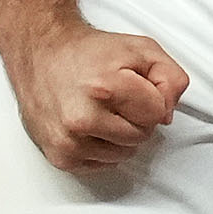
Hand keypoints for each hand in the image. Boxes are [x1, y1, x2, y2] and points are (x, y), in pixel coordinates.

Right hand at [0, 0, 188, 172]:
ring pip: (124, 153)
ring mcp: (69, 141)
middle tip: (117, 97)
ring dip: (120, 135)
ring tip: (102, 109)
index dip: (153, 98)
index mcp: (105, 87)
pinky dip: (102, 147)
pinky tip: (90, 124)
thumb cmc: (90, 53)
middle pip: (141, 135)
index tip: (136, 86)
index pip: (157, 113)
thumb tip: (167, 114)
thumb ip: (170, 78)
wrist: (42, 56)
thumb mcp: (141, 49)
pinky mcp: (60, 157)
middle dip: (136, 117)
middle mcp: (83, 118)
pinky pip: (103, 164)